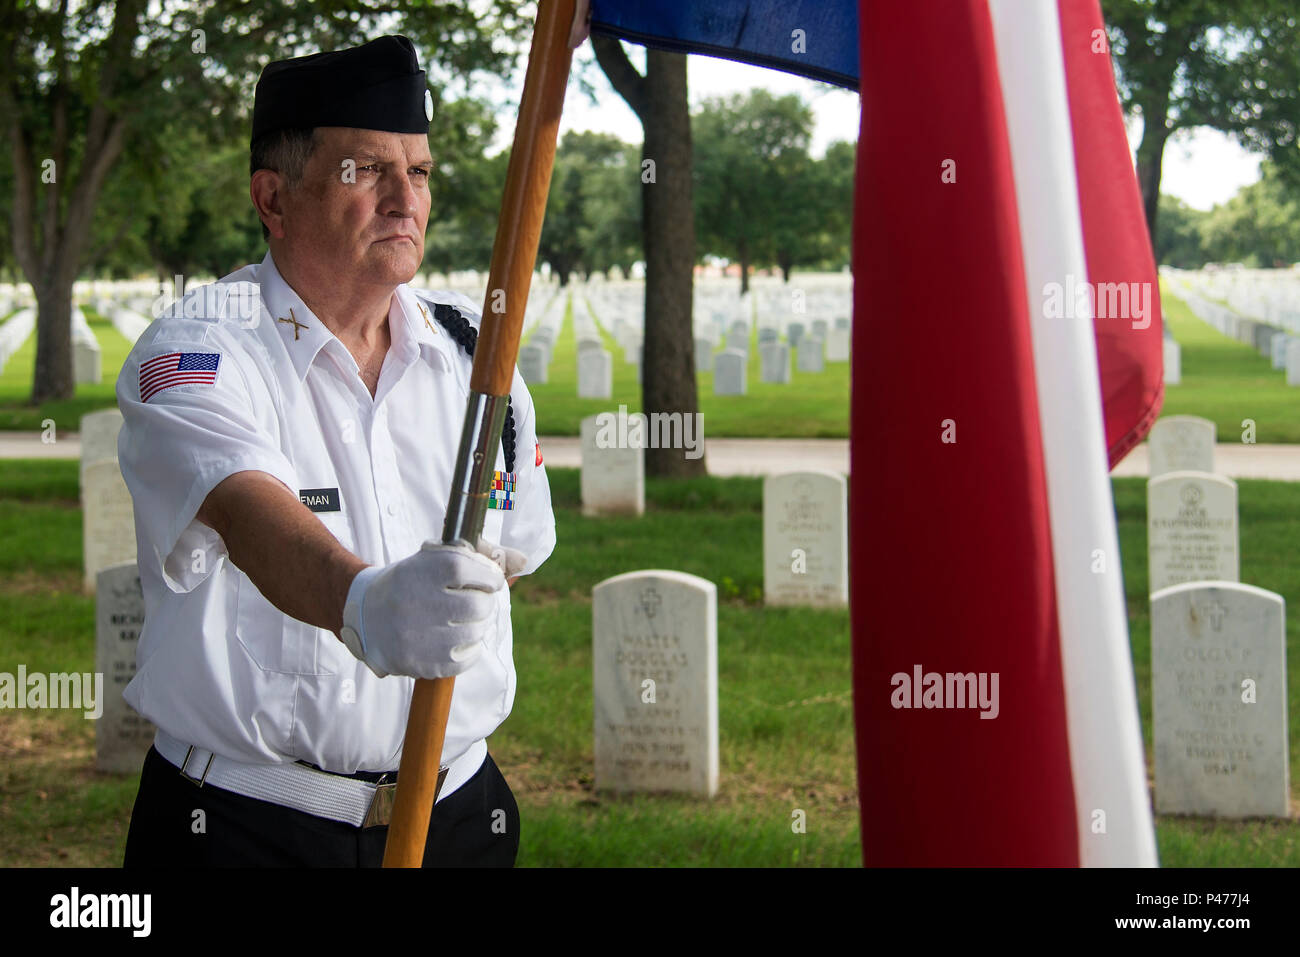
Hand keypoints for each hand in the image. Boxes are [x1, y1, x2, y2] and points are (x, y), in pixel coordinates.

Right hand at [339, 542, 505, 678]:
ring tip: (461, 620)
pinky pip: (467, 659)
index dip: (488, 576)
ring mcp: (418, 636)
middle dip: (484, 602)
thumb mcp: (437, 559)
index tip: (488, 580)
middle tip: (472, 601)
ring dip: (477, 625)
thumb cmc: (413, 582)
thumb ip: (482, 556)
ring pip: (476, 632)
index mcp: (421, 570)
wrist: (367, 616)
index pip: (470, 569)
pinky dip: (469, 648)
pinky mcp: (420, 663)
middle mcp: (417, 602)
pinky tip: (454, 639)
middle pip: (478, 605)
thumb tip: (523, 560)